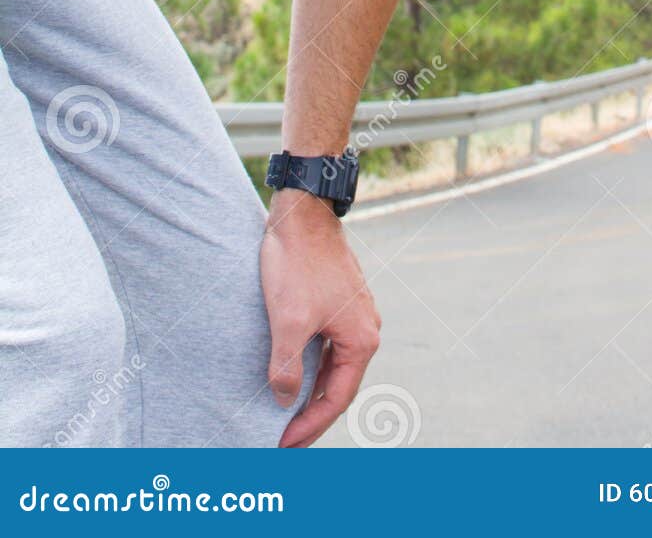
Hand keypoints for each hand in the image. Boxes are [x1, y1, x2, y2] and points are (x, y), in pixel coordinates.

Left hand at [260, 188, 380, 447]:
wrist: (302, 211)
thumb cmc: (297, 264)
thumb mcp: (288, 320)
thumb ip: (288, 366)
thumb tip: (286, 400)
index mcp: (361, 339)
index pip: (337, 400)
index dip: (309, 427)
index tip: (282, 445)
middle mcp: (365, 328)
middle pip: (339, 385)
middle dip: (311, 414)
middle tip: (282, 438)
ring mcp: (353, 312)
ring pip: (333, 364)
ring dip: (311, 389)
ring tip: (285, 411)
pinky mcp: (338, 300)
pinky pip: (327, 344)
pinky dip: (311, 365)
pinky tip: (290, 370)